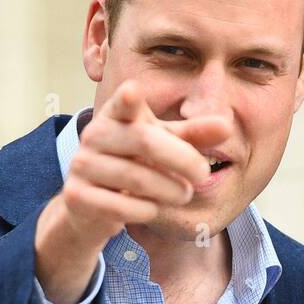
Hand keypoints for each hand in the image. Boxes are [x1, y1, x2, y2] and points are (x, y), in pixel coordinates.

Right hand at [33, 81, 230, 303]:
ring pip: (136, 178)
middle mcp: (95, 134)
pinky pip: (120, 206)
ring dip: (170, 190)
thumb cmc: (135, 163)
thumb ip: (193, 135)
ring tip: (184, 194)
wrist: (92, 203)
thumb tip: (226, 125)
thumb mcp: (165, 145)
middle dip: (182, 159)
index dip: (127, 99)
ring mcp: (82, 164)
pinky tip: (154, 209)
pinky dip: (146, 210)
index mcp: (116, 115)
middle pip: (144, 141)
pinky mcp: (77, 195)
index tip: (134, 92)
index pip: (122, 103)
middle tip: (204, 174)